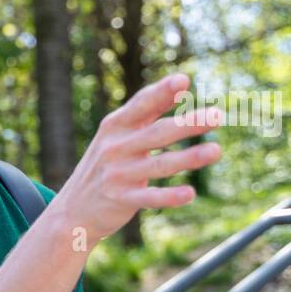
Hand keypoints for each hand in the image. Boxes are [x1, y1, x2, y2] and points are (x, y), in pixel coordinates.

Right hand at [57, 72, 222, 248]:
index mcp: (115, 126)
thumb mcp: (116, 136)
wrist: (72, 210)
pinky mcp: (120, 199)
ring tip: (216, 151)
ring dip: (189, 158)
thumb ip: (146, 113)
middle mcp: (115, 147)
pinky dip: (169, 196)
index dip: (162, 92)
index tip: (184, 81)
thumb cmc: (105, 165)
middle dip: (188, 124)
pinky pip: (149, 197)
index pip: (141, 105)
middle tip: (217, 115)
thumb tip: (181, 82)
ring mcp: (117, 174)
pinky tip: (189, 194)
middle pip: (157, 133)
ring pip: (159, 164)